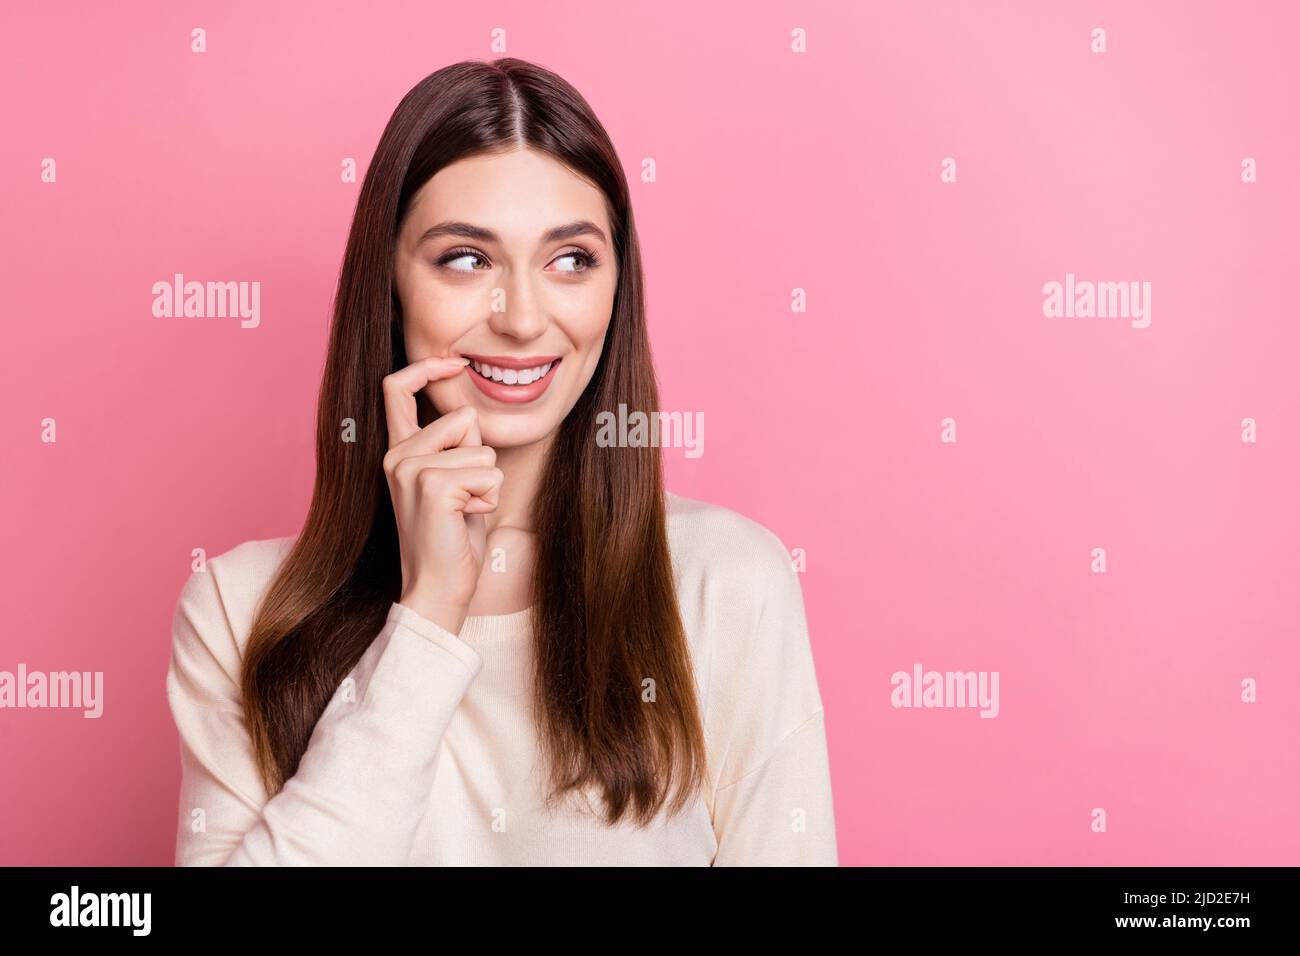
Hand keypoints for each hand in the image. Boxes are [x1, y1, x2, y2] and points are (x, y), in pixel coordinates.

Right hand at [382, 356, 502, 634]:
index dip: (426, 368)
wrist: (436, 587)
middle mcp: (396, 455)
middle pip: (463, 419)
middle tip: (463, 498)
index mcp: (398, 451)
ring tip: (462, 513)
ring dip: (487, 484)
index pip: (397, 388)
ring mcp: (410, 469)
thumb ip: (453, 447)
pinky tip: (464, 521)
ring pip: (482, 450)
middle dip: (481, 457)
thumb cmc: (453, 538)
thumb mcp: (452, 483)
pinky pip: (487, 474)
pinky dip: (487, 500)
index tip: (454, 363)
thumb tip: (470, 414)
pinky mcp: (432, 485)